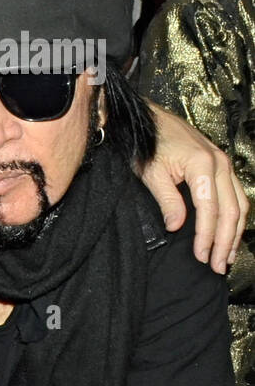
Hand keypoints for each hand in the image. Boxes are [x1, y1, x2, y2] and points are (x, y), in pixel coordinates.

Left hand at [141, 102, 247, 272]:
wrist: (149, 119)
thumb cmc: (147, 145)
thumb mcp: (151, 174)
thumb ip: (166, 200)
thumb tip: (176, 227)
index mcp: (202, 165)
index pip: (210, 211)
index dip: (206, 237)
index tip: (201, 257)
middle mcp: (220, 164)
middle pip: (231, 210)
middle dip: (225, 241)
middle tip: (218, 266)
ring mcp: (224, 163)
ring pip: (240, 204)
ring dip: (235, 232)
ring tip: (228, 256)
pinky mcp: (221, 165)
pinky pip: (236, 194)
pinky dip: (236, 216)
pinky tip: (231, 232)